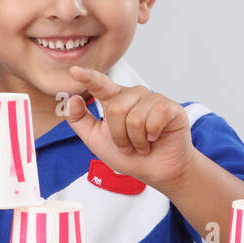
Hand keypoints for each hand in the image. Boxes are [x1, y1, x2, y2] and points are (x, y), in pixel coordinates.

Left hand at [65, 65, 195, 191]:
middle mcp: (134, 95)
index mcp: (115, 99)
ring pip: (134, 117)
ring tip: (143, 144)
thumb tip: (73, 99)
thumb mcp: (95, 140)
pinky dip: (152, 135)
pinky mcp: (170, 107)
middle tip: (129, 145)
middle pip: (116, 109)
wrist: (155, 171)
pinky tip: (156, 137)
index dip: (88, 77)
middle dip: (119, 136)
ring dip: (136, 140)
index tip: (75, 71)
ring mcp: (153, 99)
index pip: (100, 84)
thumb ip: (80, 120)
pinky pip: (155, 118)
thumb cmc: (129, 154)